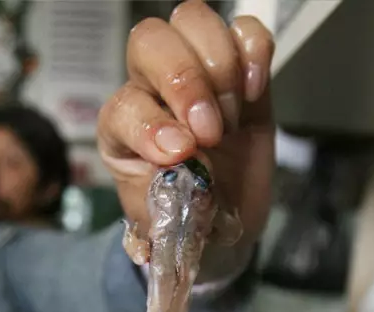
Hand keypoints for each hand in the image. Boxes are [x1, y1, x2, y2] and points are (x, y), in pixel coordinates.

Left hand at [99, 0, 274, 255]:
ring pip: (192, 21)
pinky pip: (244, 29)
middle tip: (211, 131)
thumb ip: (170, 189)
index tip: (179, 154)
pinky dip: (254, 52)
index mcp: (120, 127)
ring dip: (220, 68)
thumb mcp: (167, 220)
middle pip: (150, 40)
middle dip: (185, 80)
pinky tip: (253, 93)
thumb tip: (189, 154)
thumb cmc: (186, 220)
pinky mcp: (240, 72)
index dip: (150, 123)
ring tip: (230, 120)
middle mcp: (150, 90)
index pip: (123, 102)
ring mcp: (197, 75)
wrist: (222, 228)